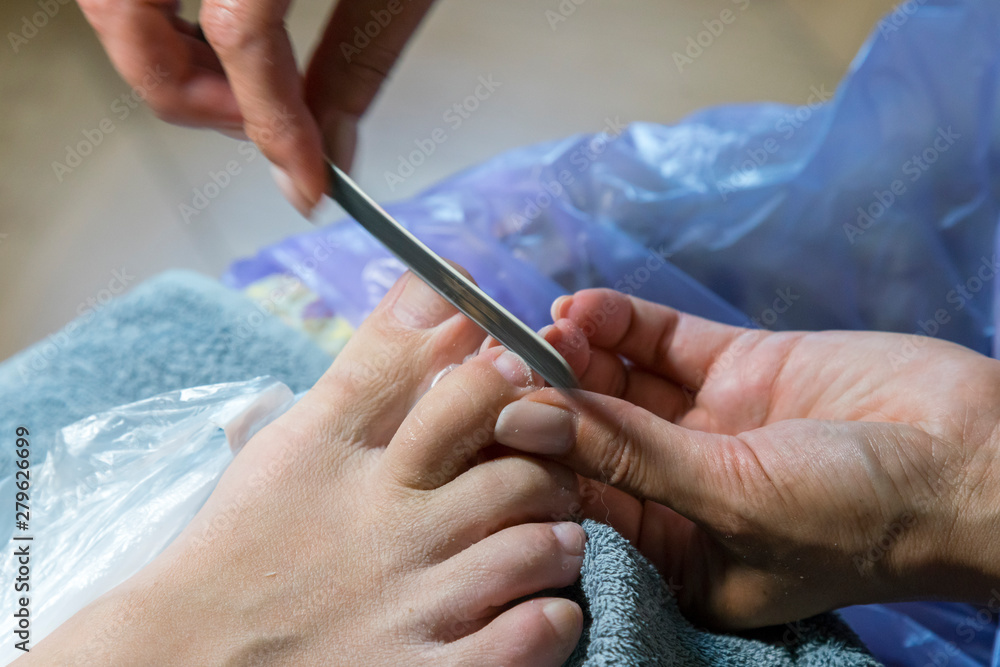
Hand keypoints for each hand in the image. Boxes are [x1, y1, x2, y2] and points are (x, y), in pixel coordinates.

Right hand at [22, 271, 584, 665]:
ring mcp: (416, 610)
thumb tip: (440, 285)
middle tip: (538, 478)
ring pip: (541, 550)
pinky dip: (552, 618)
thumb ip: (376, 360)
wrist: (195, 656)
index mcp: (365, 464)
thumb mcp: (302, 436)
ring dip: (557, 541)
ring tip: (541, 541)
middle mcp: (396, 531)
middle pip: (523, 472)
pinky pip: (534, 637)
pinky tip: (534, 606)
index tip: (518, 397)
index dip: (515, 386)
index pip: (472, 393)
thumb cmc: (253, 537)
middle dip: (549, 470)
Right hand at [76, 0, 434, 213]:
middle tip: (255, 131)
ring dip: (161, 53)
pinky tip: (210, 32)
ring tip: (235, 86)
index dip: (269, 122)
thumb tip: (330, 149)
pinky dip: (158, 13)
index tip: (304, 178)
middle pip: (123, 9)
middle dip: (187, 94)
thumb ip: (358, 62)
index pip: (241, 29)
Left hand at [494, 288, 999, 628]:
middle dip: (543, 399)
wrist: (975, 459)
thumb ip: (624, 455)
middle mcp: (680, 485)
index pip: (577, 503)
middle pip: (587, 436)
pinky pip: (661, 341)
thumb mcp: (733, 498)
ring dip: (575, 354)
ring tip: (544, 330)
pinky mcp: (734, 367)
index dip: (529, 462)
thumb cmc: (864, 517)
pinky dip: (620, 322)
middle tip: (495, 364)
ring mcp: (704, 422)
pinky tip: (585, 308)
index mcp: (675, 550)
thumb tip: (523, 420)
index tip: (481, 421)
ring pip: (615, 383)